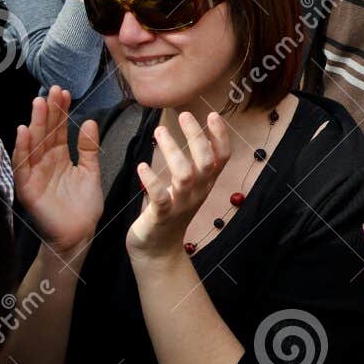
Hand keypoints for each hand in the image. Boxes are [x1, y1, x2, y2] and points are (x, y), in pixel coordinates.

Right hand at [12, 86, 102, 257]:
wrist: (79, 233)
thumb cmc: (84, 205)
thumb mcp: (91, 171)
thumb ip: (89, 148)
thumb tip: (89, 121)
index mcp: (60, 158)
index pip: (59, 130)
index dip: (61, 112)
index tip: (65, 93)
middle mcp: (46, 163)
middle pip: (46, 133)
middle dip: (48, 112)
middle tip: (53, 90)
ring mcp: (35, 174)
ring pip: (33, 144)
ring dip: (35, 123)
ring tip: (38, 102)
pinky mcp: (27, 187)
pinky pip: (23, 165)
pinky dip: (22, 149)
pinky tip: (23, 131)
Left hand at [125, 112, 232, 259]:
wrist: (158, 249)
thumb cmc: (170, 211)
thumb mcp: (189, 187)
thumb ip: (193, 165)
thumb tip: (195, 134)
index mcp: (206, 184)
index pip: (222, 157)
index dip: (221, 136)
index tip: (213, 115)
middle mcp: (198, 192)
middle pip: (205, 161)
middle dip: (196, 136)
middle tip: (184, 115)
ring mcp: (181, 204)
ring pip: (184, 175)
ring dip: (173, 151)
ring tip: (159, 131)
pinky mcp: (162, 216)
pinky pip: (160, 197)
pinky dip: (151, 180)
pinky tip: (142, 166)